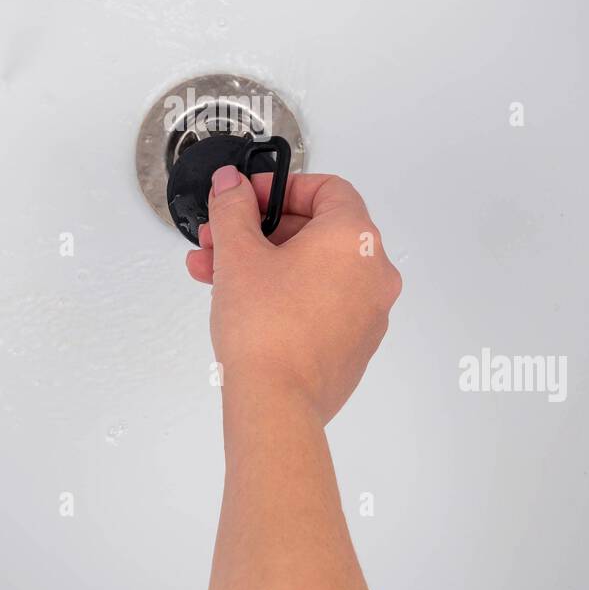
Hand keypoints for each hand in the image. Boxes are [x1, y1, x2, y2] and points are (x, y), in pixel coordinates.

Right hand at [186, 166, 401, 424]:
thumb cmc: (267, 331)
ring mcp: (368, 311)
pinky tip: (242, 301)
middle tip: (223, 237)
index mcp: (354, 239)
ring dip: (264, 263)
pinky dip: (285, 293)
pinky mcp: (354, 344)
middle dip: (261, 231)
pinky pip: (320, 302)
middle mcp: (373, 272)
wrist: (276, 404)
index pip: (327, 189)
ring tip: (216, 272)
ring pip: (313, 269)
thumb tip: (232, 185)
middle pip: (316, 230)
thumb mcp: (238, 254)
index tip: (250, 198)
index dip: (283, 188)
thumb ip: (233, 208)